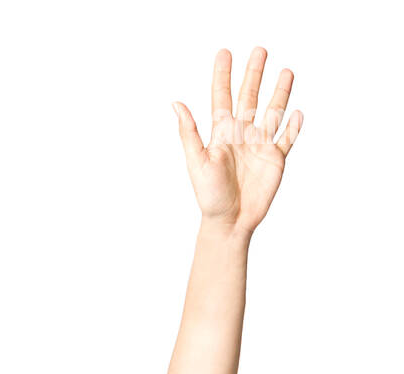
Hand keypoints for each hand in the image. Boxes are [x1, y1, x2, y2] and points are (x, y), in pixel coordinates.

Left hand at [172, 47, 302, 235]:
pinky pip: (287, 138)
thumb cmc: (209, 196)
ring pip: (272, 112)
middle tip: (260, 50)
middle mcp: (242, 135)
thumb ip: (189, 132)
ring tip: (286, 71)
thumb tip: (176, 104)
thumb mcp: (197, 162)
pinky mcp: (275, 160)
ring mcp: (260, 146)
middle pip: (249, 97)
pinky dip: (293, 126)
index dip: (223, 75)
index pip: (222, 97)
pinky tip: (297, 112)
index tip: (225, 53)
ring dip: (279, 93)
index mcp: (222, 134)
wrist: (230, 222)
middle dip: (254, 74)